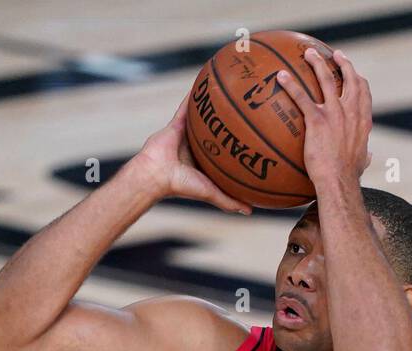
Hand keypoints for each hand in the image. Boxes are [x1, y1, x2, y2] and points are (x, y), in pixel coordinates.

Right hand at [128, 96, 251, 213]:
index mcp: (205, 161)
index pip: (225, 151)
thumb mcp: (210, 193)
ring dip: (215, 103)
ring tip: (232, 89)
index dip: (239, 143)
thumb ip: (229, 201)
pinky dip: (195, 93)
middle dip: (231, 121)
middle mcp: (198, 146)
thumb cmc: (180, 186)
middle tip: (250, 106)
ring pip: (205, 116)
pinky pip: (187, 104)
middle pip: (218, 130)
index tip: (256, 135)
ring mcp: (187, 133)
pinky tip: (207, 79)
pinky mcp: (177, 123)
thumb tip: (251, 211)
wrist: (155, 175)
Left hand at [277, 48, 371, 186]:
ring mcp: (334, 114)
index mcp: (362, 120)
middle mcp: (351, 111)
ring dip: (317, 63)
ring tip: (309, 54)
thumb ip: (364, 156)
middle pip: (349, 79)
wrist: (339, 181)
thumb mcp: (361, 163)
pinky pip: (301, 98)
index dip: (358, 80)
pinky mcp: (317, 120)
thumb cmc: (348, 176)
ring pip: (326, 80)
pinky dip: (290, 85)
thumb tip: (368, 157)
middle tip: (334, 55)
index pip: (363, 93)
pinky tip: (280, 76)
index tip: (353, 73)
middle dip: (342, 63)